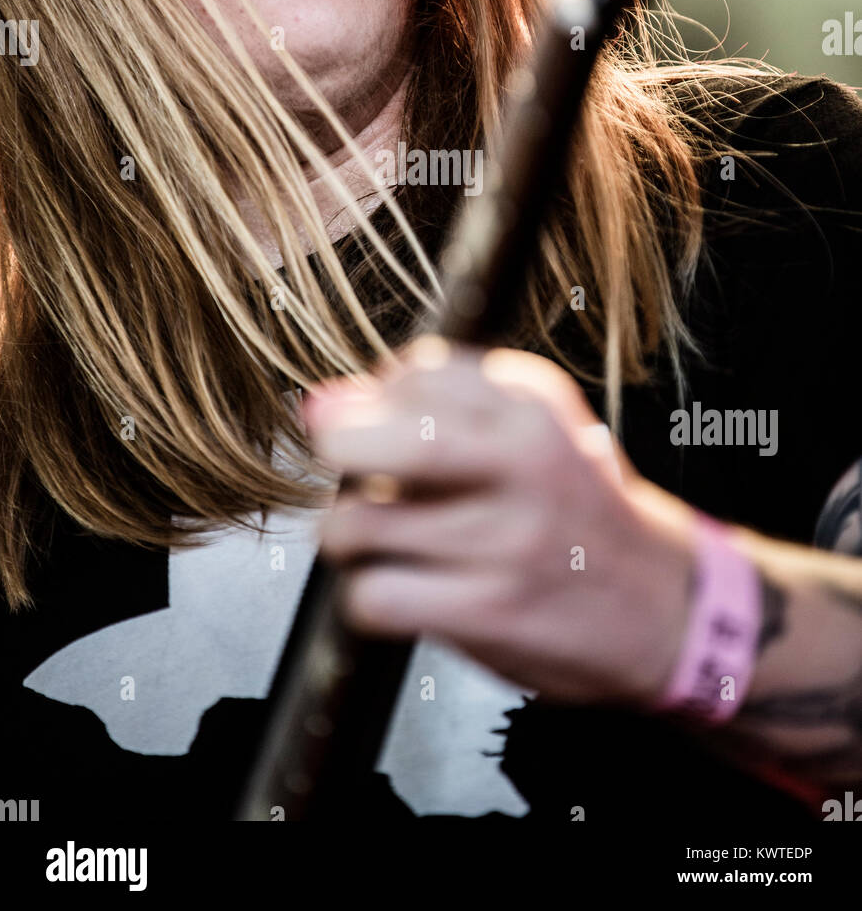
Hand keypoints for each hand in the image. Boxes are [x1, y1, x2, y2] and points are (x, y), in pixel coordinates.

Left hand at [305, 337, 696, 705]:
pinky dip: (372, 599)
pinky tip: (406, 590)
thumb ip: (433, 403)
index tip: (395, 430)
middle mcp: (522, 460)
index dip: (381, 402)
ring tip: (390, 541)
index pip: (409, 372)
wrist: (666, 607)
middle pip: (363, 438)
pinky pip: (374, 597)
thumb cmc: (577, 509)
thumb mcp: (534, 428)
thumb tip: (318, 403)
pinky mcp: (490, 611)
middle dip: (339, 454)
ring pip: (355, 525)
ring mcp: (506, 539)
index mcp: (532, 404)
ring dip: (353, 539)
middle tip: (358, 475)